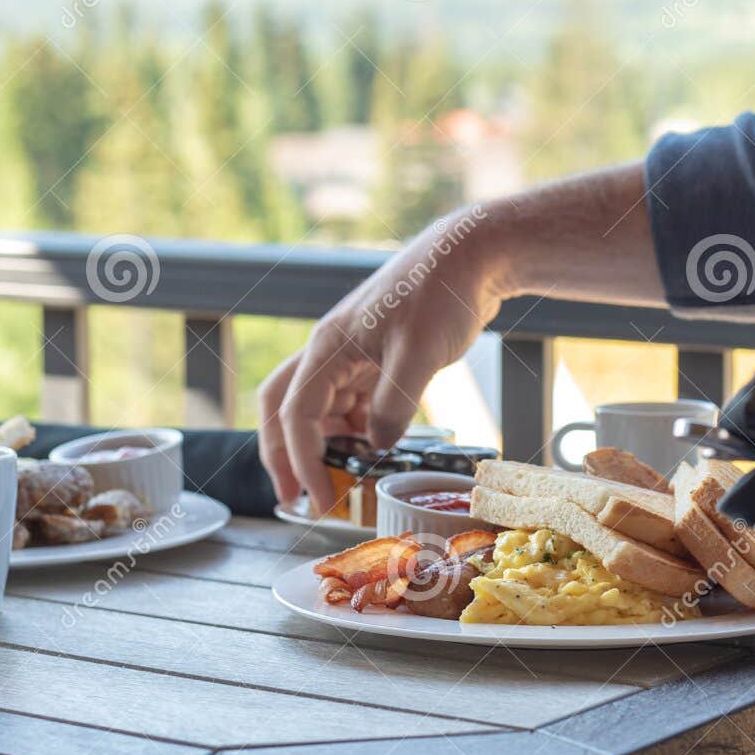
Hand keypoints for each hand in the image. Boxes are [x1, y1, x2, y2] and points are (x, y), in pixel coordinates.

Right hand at [259, 208, 506, 511]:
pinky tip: (373, 452)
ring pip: (320, 409)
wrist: (471, 257)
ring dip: (324, 446)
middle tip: (295, 498)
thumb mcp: (419, 353)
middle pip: (285, 409)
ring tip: (339, 482)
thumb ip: (394, 405)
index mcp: (328, 346)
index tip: (319, 498)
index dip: (302, 461)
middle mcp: (331, 351)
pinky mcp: (377, 360)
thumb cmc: (442, 292)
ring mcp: (353, 355)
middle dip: (284, 456)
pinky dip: (356, 431)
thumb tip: (376, 447)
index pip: (296, 414)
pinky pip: (353, 403)